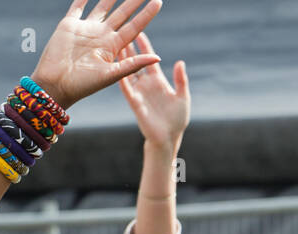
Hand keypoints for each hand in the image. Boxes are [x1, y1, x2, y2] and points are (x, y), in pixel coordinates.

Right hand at [31, 0, 163, 109]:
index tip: (158, 1)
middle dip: (133, 1)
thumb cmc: (83, 85)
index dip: (146, 15)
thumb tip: (158, 58)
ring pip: (103, 7)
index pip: (134, 27)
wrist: (55, 84)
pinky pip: (78, 5)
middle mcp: (101, 37)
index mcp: (113, 48)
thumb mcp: (111, 75)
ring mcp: (86, 29)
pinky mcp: (70, 25)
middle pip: (122, 14)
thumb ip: (133, 65)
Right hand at [120, 33, 188, 152]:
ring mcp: (139, 92)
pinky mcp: (134, 102)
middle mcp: (146, 84)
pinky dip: (120, 78)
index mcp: (158, 80)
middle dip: (129, 48)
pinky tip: (115, 68)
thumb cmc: (177, 119)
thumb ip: (180, 80)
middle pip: (135, 61)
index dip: (144, 45)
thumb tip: (179, 62)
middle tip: (121, 33)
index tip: (139, 31)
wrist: (168, 138)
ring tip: (114, 46)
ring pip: (127, 72)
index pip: (149, 58)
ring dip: (121, 60)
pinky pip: (126, 88)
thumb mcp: (183, 96)